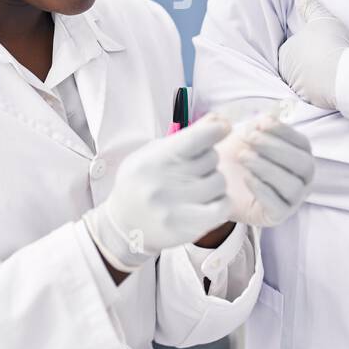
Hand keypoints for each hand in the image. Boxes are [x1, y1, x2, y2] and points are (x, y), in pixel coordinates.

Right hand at [83, 115, 232, 271]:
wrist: (124, 224)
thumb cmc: (142, 182)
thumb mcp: (154, 153)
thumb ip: (186, 137)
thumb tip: (220, 120)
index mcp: (155, 159)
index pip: (197, 138)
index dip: (216, 130)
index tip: (224, 128)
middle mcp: (164, 182)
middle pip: (212, 158)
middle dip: (209, 160)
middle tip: (195, 169)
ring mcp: (175, 207)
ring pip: (219, 181)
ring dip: (215, 182)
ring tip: (199, 186)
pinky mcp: (187, 228)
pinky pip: (222, 206)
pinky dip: (222, 201)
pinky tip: (211, 201)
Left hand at [216, 109, 316, 226]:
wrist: (211, 181)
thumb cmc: (234, 155)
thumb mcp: (244, 134)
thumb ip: (257, 125)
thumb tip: (266, 119)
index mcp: (300, 157)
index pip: (302, 144)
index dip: (284, 132)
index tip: (261, 122)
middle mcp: (302, 179)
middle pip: (303, 164)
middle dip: (277, 149)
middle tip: (250, 138)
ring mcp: (292, 200)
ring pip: (293, 186)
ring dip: (268, 168)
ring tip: (243, 156)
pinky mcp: (277, 216)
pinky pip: (279, 206)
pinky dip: (263, 190)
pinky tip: (246, 177)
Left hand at [277, 0, 348, 108]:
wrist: (342, 76)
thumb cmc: (330, 44)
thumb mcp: (322, 19)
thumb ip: (310, 6)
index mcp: (285, 52)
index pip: (291, 49)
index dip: (305, 48)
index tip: (319, 48)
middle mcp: (286, 72)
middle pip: (295, 67)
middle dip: (306, 65)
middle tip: (325, 61)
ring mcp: (296, 88)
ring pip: (302, 82)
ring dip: (311, 79)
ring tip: (329, 75)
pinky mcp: (308, 103)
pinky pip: (312, 95)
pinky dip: (319, 92)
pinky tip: (329, 89)